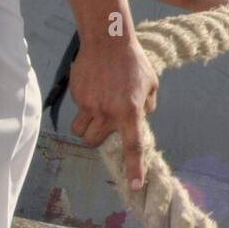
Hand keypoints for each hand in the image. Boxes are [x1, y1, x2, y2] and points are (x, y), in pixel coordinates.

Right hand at [69, 36, 158, 190]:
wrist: (108, 41)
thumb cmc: (133, 62)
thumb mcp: (151, 84)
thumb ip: (148, 105)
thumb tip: (142, 118)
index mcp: (131, 112)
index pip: (133, 147)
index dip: (134, 168)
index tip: (134, 186)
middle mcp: (108, 113)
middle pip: (94, 143)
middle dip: (97, 140)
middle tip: (104, 128)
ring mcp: (90, 105)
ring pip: (80, 131)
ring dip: (86, 128)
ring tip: (95, 111)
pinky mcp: (77, 96)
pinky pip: (77, 110)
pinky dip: (83, 106)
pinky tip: (93, 88)